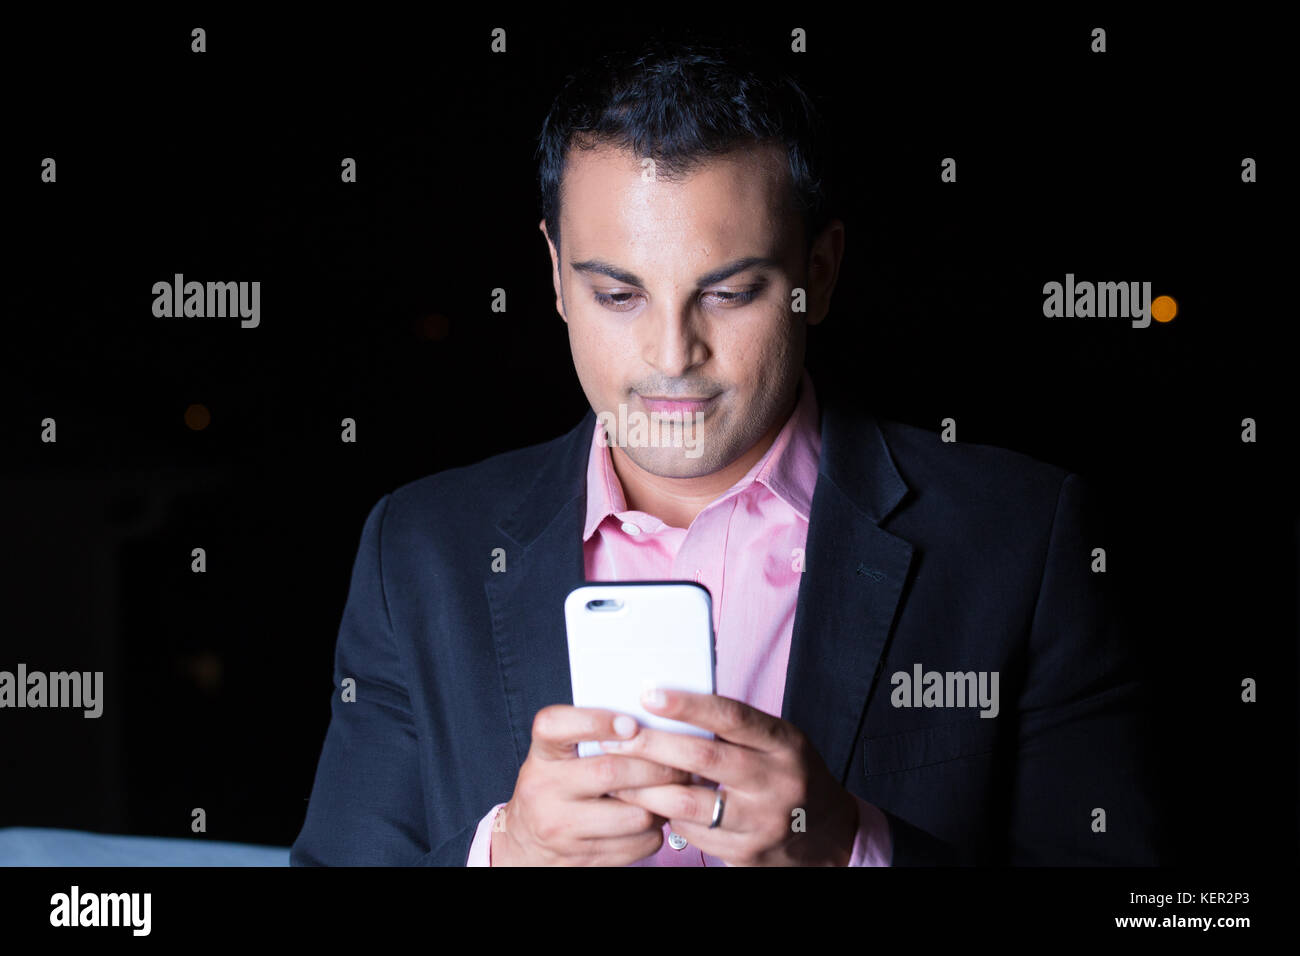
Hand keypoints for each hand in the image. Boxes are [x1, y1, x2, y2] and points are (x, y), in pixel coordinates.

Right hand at [491, 704, 691, 865]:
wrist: (528, 845)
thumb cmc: (554, 788)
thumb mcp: (559, 757)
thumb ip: (591, 737)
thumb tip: (651, 723)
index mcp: (542, 755)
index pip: (555, 726)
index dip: (595, 721)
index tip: (630, 723)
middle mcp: (544, 790)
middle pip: (611, 772)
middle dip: (656, 767)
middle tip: (680, 762)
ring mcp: (562, 828)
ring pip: (634, 814)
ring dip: (661, 803)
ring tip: (670, 791)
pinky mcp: (585, 858)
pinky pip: (638, 843)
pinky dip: (655, 831)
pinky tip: (652, 817)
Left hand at [603, 688, 859, 865]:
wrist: (826, 835)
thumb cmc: (789, 774)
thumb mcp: (777, 742)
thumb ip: (734, 728)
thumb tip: (670, 705)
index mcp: (784, 744)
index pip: (731, 717)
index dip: (687, 704)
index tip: (649, 694)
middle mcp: (776, 782)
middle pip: (703, 758)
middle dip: (652, 745)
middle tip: (617, 736)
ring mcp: (762, 821)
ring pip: (688, 803)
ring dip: (645, 788)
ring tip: (618, 774)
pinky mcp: (746, 852)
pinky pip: (692, 832)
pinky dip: (666, 815)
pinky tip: (649, 803)